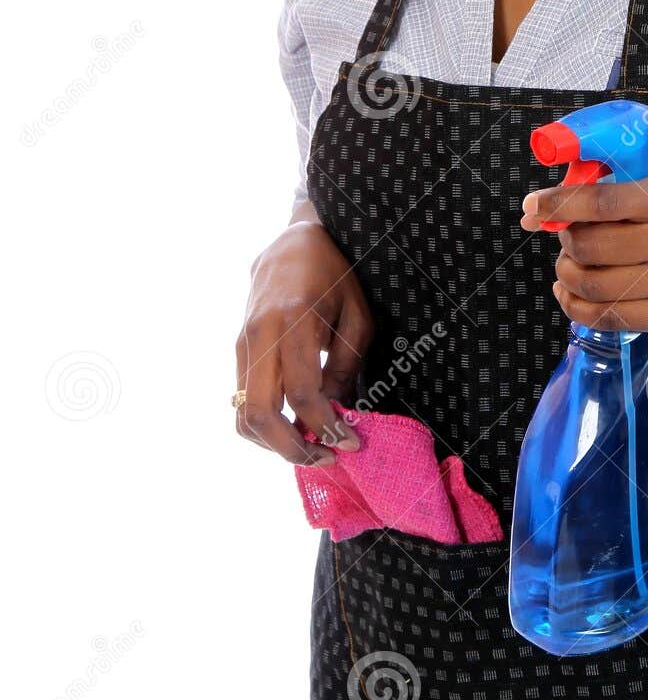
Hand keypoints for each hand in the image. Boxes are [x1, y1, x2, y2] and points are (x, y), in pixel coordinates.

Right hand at [234, 220, 373, 464]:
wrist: (294, 242)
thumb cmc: (335, 274)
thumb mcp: (356, 315)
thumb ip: (345, 366)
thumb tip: (335, 414)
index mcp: (293, 320)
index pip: (303, 392)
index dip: (325, 426)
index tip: (349, 443)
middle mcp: (259, 335)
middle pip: (261, 414)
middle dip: (291, 448)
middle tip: (325, 458)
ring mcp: (242, 343)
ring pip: (244, 414)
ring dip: (274, 443)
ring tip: (310, 448)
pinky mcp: (238, 349)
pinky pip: (244, 400)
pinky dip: (265, 424)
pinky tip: (294, 427)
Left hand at [519, 167, 647, 334]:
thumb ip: (601, 187)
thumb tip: (534, 214)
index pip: (602, 203)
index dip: (559, 205)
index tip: (534, 207)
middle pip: (591, 248)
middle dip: (565, 241)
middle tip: (567, 237)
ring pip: (594, 286)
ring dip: (567, 275)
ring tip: (571, 264)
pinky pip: (608, 318)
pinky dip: (576, 306)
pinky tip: (573, 292)